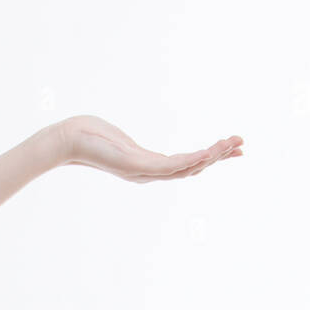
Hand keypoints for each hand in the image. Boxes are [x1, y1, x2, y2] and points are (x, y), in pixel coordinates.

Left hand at [57, 115, 242, 181]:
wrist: (66, 139)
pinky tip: (207, 153)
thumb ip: (128, 145)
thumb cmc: (88, 135)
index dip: (210, 159)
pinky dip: (191, 160)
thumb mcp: (117, 140)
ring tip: (233, 144)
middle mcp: (148, 174)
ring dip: (212, 157)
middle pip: (192, 169)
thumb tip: (122, 139)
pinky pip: (170, 165)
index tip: (231, 148)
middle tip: (243, 146)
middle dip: (219, 157)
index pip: (186, 166)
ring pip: (186, 168)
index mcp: (147, 167)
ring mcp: (143, 172)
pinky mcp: (136, 166)